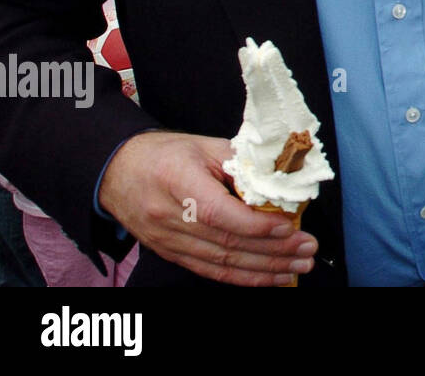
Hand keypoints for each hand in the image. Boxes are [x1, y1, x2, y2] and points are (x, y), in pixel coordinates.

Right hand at [98, 131, 317, 285]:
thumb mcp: (206, 146)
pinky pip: (211, 271)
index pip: (219, 213)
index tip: (289, 226)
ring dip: (265, 269)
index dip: (256, 224)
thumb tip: (282, 182)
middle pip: (226, 243)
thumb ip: (243, 164)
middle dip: (273, 251)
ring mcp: (168, 241)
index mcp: (178, 181)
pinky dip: (244, 277)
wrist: (118, 172)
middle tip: (307, 250)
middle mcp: (170, 217)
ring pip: (221, 263)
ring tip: (298, 267)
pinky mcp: (171, 254)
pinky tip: (271, 277)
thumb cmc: (166, 154)